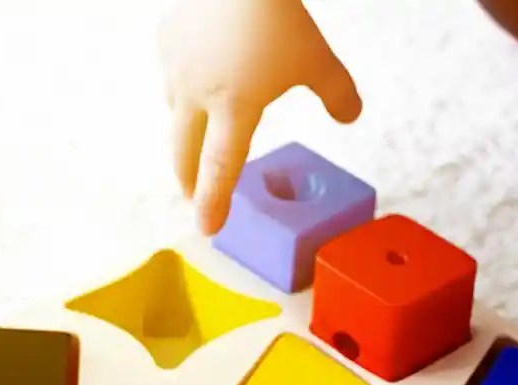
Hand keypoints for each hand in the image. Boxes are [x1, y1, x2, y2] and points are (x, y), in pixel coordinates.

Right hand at [157, 0, 362, 234]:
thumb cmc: (279, 16)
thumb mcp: (318, 59)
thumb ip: (338, 93)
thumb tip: (350, 117)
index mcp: (235, 107)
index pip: (221, 168)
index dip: (214, 203)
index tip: (208, 229)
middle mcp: (198, 95)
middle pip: (186, 153)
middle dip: (189, 180)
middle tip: (193, 194)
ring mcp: (177, 68)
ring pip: (176, 111)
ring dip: (186, 131)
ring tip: (197, 135)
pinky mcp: (167, 41)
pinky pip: (174, 73)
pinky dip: (185, 82)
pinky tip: (201, 70)